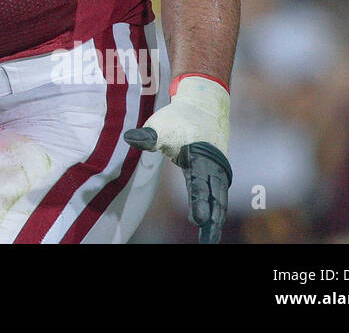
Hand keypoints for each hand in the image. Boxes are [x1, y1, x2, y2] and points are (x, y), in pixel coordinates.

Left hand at [124, 74, 231, 243]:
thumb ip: (148, 136)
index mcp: (200, 155)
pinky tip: (211, 228)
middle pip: (215, 196)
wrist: (203, 107)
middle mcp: (213, 165)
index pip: (200, 182)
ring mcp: (216, 170)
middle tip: (208, 238)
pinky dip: (216, 211)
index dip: (200, 201)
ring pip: (219, 199)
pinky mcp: (214, 175)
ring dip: (216, 219)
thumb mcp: (162, 125)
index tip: (198, 220)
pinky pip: (217, 196)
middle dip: (213, 217)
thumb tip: (128, 138)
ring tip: (209, 240)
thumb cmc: (179, 118)